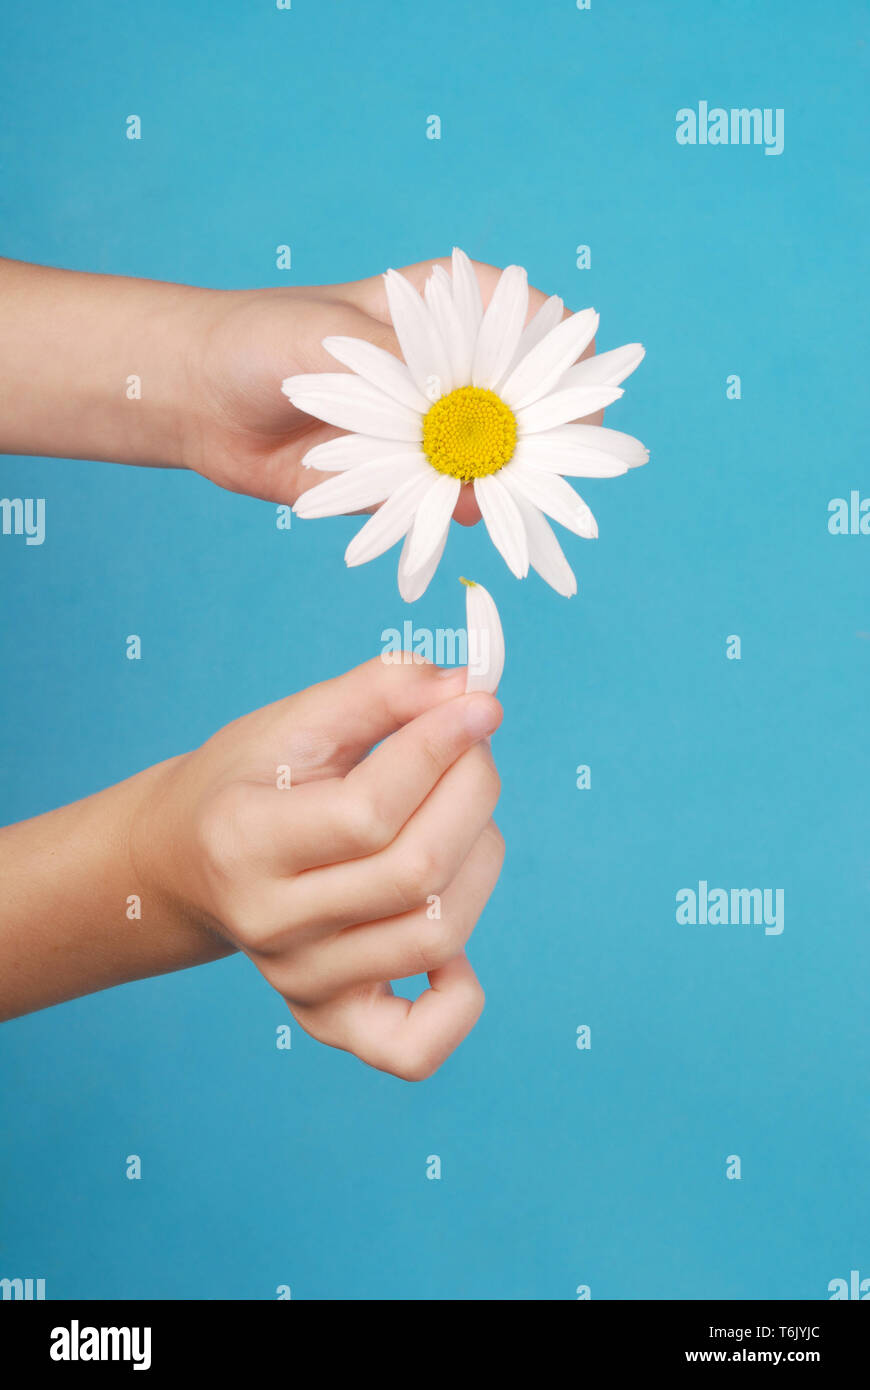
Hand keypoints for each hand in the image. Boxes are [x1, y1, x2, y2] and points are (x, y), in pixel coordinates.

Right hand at [130, 658, 503, 1079]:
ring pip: (437, 935)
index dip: (440, 749)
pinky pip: (416, 1047)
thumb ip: (382, 692)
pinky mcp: (329, 1020)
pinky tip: (448, 936)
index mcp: (244, 840)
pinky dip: (459, 997)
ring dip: (479, 858)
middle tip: (473, 750)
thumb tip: (470, 690)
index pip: (368, 812)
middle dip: (472, 791)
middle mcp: (269, 924)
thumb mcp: (299, 720)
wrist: (190, 861)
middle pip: (415, 873)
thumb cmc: (252, 781)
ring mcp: (300, 981)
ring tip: (460, 817)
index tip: (479, 705)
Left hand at [184, 257, 599, 525]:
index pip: (538, 330)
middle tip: (574, 478)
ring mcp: (431, 432)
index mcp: (448, 311)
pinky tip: (450, 526)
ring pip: (495, 467)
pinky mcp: (403, 483)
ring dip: (509, 493)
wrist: (199, 400)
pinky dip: (452, 523)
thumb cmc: (264, 341)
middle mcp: (450, 373)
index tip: (589, 404)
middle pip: (529, 409)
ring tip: (511, 510)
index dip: (573, 365)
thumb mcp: (337, 341)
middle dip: (554, 445)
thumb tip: (473, 420)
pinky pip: (444, 510)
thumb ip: (407, 377)